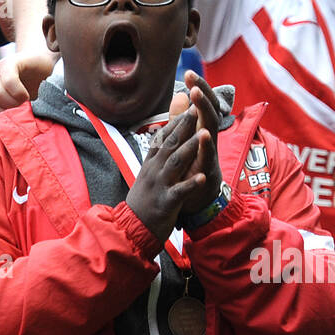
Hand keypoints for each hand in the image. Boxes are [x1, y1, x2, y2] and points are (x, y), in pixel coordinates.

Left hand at [0, 51, 54, 123]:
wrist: (42, 72)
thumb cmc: (24, 97)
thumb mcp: (6, 114)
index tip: (6, 124)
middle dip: (4, 114)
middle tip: (17, 113)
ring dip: (13, 104)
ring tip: (23, 104)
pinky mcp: (7, 61)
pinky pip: (9, 81)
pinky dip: (19, 93)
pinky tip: (25, 95)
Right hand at [124, 108, 204, 242]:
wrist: (131, 229)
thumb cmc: (143, 202)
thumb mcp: (147, 175)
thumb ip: (157, 156)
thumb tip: (159, 138)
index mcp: (150, 165)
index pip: (162, 138)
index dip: (175, 122)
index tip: (188, 105)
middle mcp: (153, 172)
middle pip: (169, 145)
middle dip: (184, 126)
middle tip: (196, 109)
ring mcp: (159, 186)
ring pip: (175, 163)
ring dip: (189, 147)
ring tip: (203, 134)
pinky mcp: (165, 203)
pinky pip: (179, 192)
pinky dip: (191, 184)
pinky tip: (203, 177)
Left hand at [174, 71, 224, 217]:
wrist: (198, 200)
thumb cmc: (192, 169)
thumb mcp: (184, 141)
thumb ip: (180, 120)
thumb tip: (177, 95)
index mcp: (200, 130)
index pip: (200, 105)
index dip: (197, 88)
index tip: (188, 71)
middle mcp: (208, 138)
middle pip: (209, 109)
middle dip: (201, 92)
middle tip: (192, 76)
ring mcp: (209, 152)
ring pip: (210, 127)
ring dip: (204, 110)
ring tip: (196, 95)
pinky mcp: (208, 169)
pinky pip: (208, 155)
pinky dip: (207, 144)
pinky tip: (204, 133)